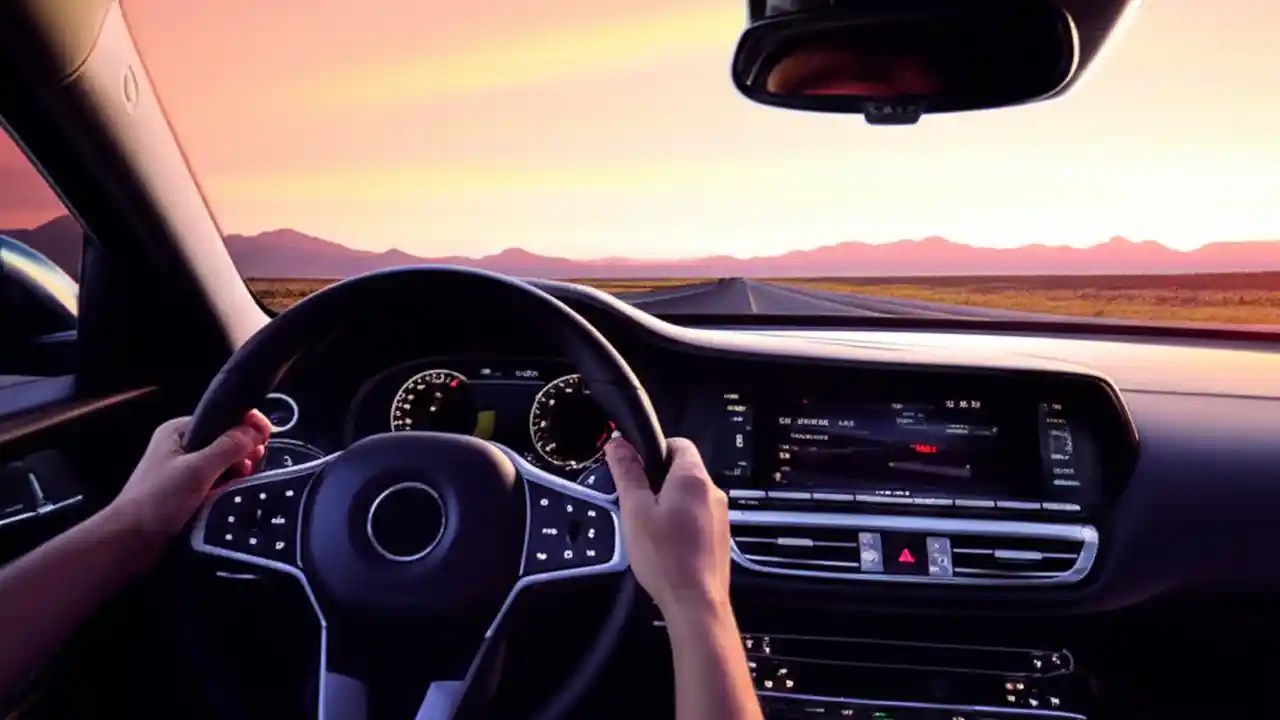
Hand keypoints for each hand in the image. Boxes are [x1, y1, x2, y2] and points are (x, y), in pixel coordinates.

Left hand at [107, 412, 270, 541]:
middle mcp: (182, 446)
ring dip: (238, 472)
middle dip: (244, 450)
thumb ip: (228, 447)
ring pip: (225, 463)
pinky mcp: (190, 493)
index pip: (221, 417)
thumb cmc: (158, 500)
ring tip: (243, 482)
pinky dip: (230, 487)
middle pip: (226, 440)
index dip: (245, 423)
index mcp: (179, 430)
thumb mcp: (196, 470)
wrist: (130, 543)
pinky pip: (219, 483)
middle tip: (252, 466)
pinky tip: (234, 495)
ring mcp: (186, 470)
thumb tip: (257, 430)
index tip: (266, 437)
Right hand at [606, 437, 731, 623]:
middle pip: (682, 470)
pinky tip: (665, 545)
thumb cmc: (666, 558)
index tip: (636, 466)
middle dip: (657, 481)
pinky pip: (697, 517)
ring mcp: (720, 515)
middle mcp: (712, 492)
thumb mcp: (635, 510)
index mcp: (693, 478)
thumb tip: (619, 445)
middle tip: (636, 502)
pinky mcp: (719, 536)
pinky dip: (680, 523)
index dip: (654, 450)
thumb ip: (627, 473)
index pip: (677, 443)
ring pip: (689, 496)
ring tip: (649, 528)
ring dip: (668, 504)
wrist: (695, 602)